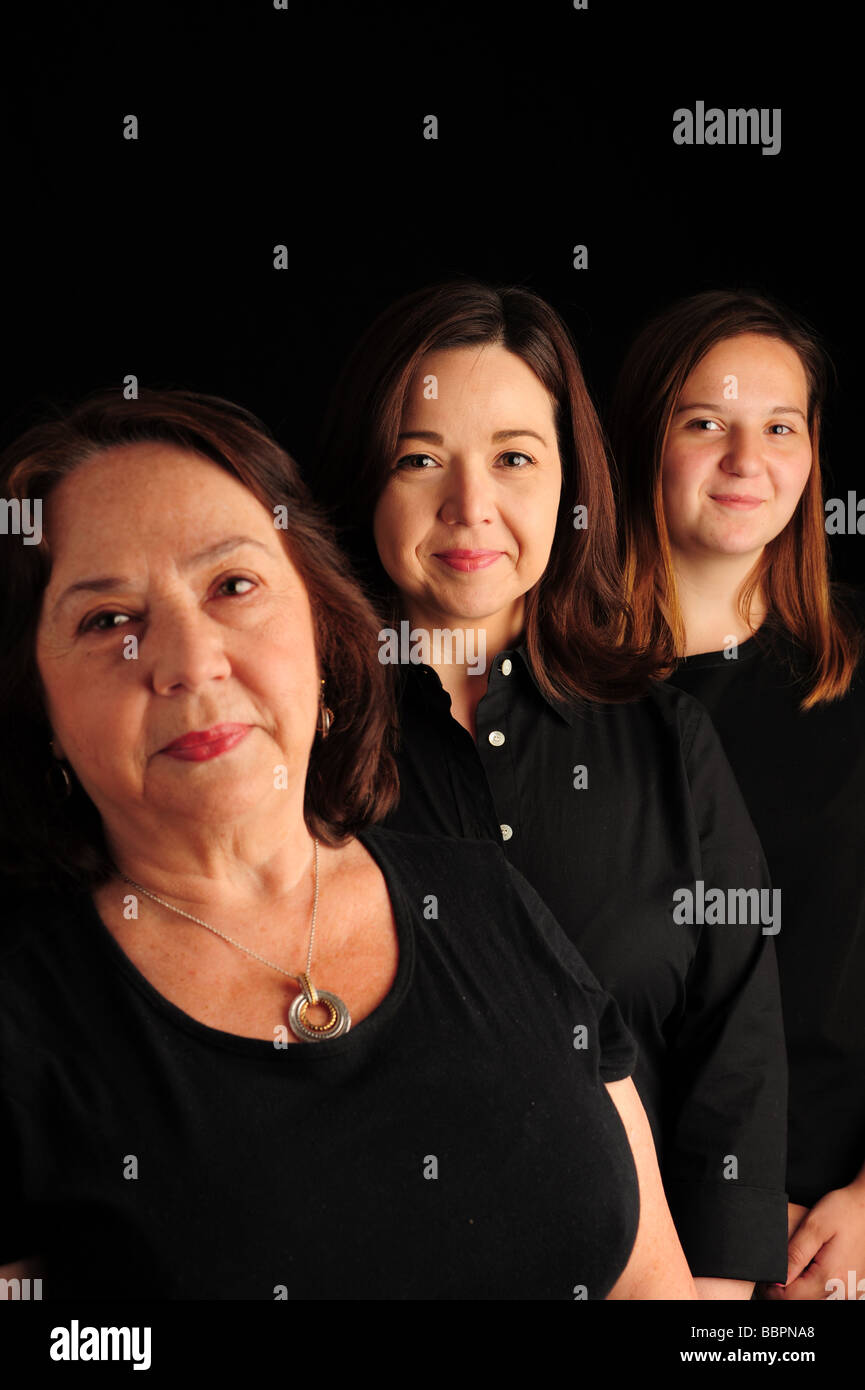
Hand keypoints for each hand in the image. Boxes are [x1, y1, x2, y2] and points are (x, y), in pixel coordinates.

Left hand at [763, 1186, 864, 1300]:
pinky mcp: (851, 1286)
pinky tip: (813, 1264)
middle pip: (801, 1300)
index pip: (789, 1298)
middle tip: (782, 1263)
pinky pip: (826, 1292)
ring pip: (812, 1298)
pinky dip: (813, 1281)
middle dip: (785, 1286)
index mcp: (830, 1277)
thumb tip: (777, 1278)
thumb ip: (794, 1254)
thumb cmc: (844, 1211)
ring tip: (799, 1260)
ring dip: (800, 1284)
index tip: (769, 1271)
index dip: (773, 1286)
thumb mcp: (814, 1226)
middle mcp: (841, 1290)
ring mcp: (848, 1290)